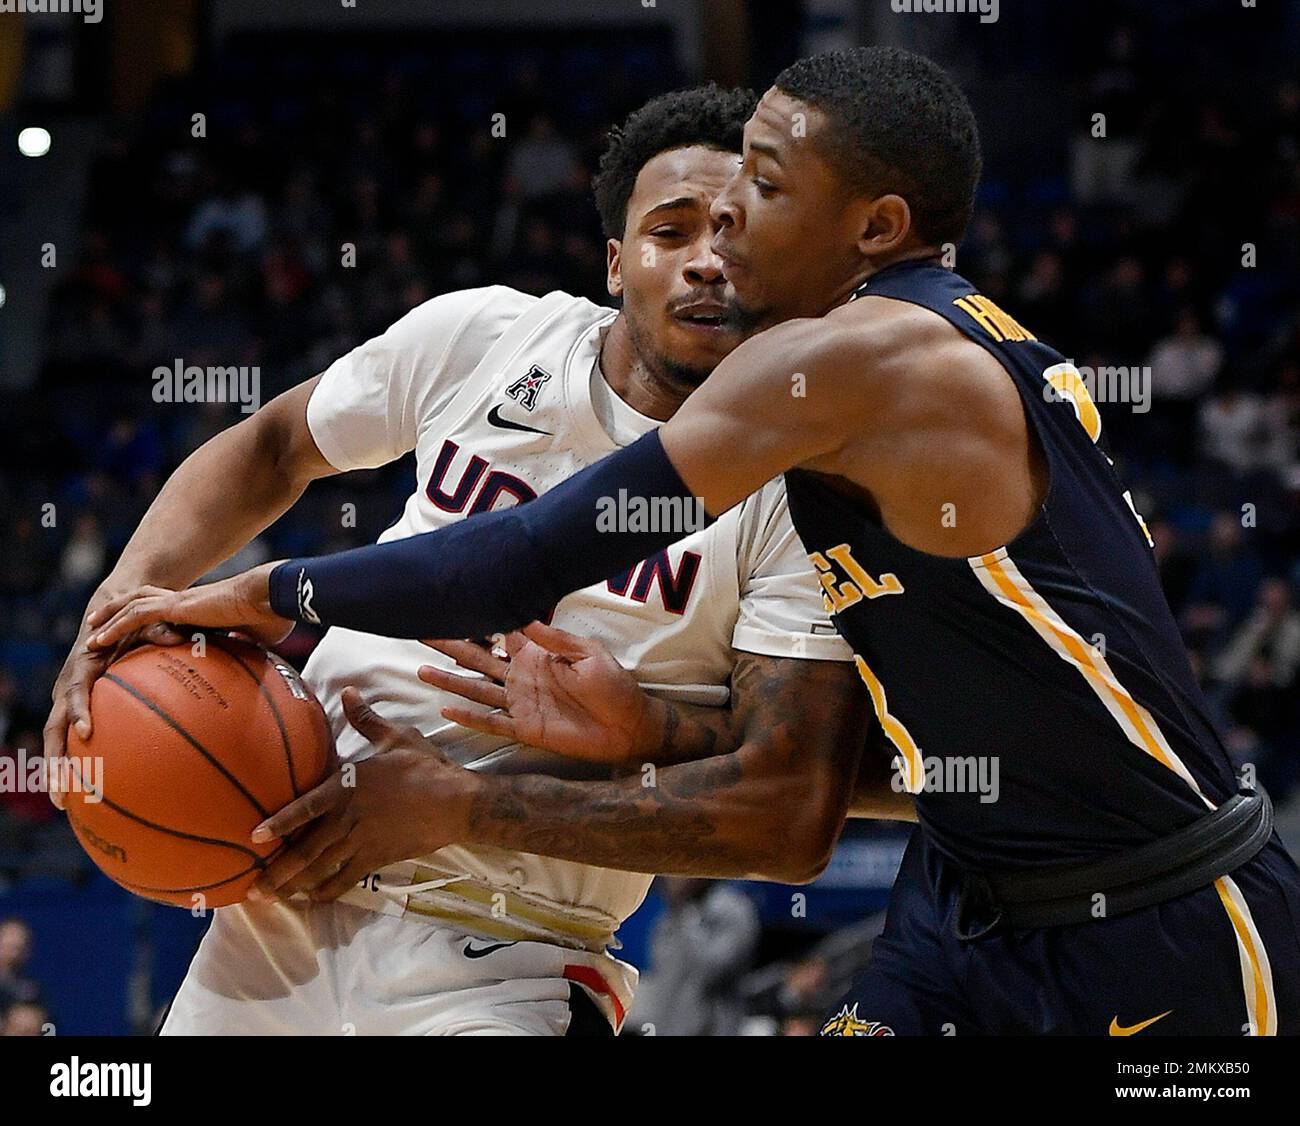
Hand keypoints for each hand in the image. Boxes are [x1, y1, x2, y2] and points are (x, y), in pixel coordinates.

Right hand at [43, 602, 185, 809]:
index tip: (87, 733)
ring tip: (63, 804)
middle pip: (54, 728)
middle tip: (62, 787)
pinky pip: (70, 743)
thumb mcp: (142, 625)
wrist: (103, 623)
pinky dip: (72, 766)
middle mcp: (66, 690)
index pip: (75, 691)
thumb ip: (156, 631)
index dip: (78, 711)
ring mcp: (66, 705)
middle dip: (54, 759)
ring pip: (56, 742)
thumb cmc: (127, 627)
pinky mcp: (74, 715)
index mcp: (80, 669)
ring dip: (56, 772)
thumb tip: (177, 636)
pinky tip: (84, 792)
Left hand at [84, 562, 291, 652]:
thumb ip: (246, 647)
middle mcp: (187, 600)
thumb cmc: (274, 616)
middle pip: (143, 600)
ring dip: (108, 617)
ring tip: (90, 632)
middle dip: (120, 610)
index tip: (139, 630)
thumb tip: (250, 664)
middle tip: (99, 623)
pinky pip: (135, 616)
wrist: (273, 597)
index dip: (151, 616)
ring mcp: (179, 601)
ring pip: (132, 605)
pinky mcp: (176, 606)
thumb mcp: (257, 638)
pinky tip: (97, 639)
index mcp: (204, 607)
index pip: (170, 609)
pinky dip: (113, 626)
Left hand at [245, 687, 480, 902]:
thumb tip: (347, 691)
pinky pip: (347, 879)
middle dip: (277, 871)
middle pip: (306, 849)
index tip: (255, 836)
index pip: (305, 807)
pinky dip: (328, 891)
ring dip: (294, 885)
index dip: (280, 822)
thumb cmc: (425, 767)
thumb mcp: (396, 737)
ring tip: (270, 898)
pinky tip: (313, 899)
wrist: (456, 802)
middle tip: (252, 890)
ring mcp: (362, 842)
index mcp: (349, 787)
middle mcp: (349, 818)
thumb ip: (366, 719)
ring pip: (321, 868)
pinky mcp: (377, 858)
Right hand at [419, 621, 662, 763]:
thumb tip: (523, 615)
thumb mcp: (587, 653)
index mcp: (537, 654)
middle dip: (451, 646)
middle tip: (421, 632)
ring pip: (477, 689)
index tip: (454, 604)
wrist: (628, 726)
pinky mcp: (525, 728)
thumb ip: (554, 638)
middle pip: (478, 658)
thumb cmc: (613, 685)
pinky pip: (491, 722)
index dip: (478, 619)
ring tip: (421, 669)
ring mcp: (520, 703)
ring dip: (450, 680)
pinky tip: (446, 710)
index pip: (501, 632)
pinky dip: (469, 717)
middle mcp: (522, 676)